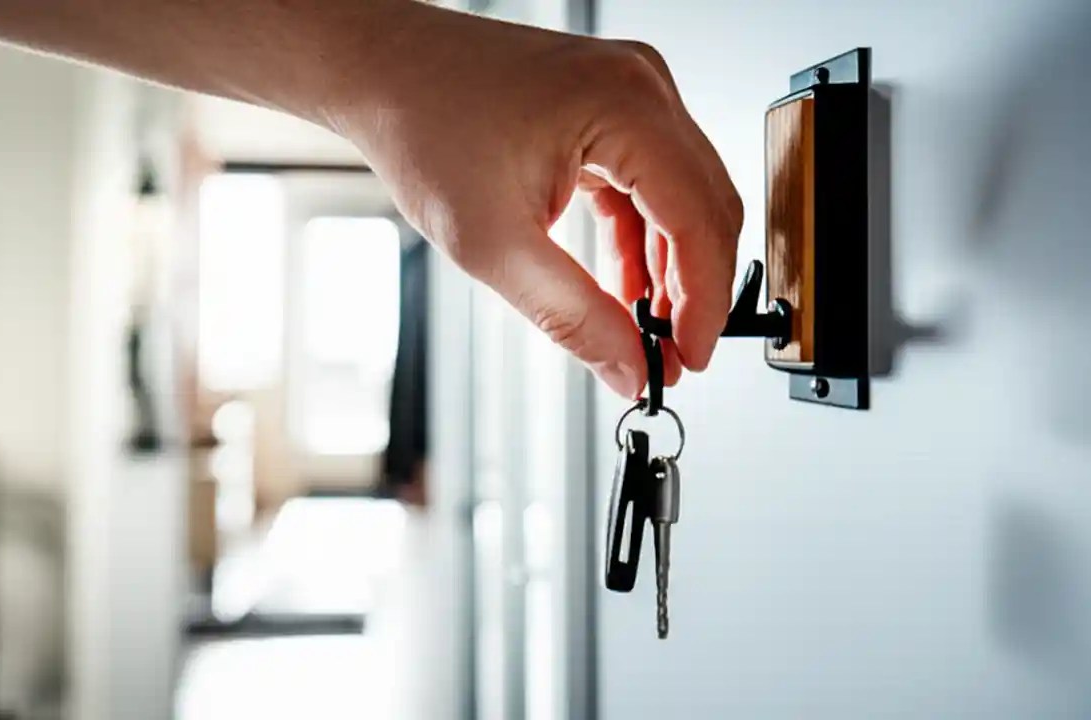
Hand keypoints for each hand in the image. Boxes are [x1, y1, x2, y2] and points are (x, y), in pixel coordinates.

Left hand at [336, 3, 742, 397]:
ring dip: (671, 268)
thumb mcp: (494, 243)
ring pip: (683, 198)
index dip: (705, 300)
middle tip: (672, 355)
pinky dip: (644, 239)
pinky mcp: (612, 107)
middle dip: (694, 290)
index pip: (699, 218)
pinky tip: (627, 287)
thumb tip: (629, 368)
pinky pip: (651, 184)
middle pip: (706, 206)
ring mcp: (630, 92)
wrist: (384, 72)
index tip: (689, 357)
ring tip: (646, 330)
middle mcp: (641, 87)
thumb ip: (573, 315)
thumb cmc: (423, 125)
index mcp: (625, 106)